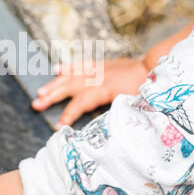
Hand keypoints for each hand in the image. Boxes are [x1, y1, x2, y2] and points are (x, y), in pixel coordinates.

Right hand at [32, 58, 149, 127]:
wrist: (157, 66)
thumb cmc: (150, 89)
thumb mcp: (138, 106)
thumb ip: (120, 115)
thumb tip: (106, 130)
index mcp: (109, 88)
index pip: (83, 102)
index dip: (69, 114)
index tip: (58, 126)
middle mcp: (100, 76)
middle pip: (72, 87)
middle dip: (52, 97)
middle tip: (35, 105)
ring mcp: (101, 69)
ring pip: (73, 75)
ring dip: (55, 84)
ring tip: (40, 92)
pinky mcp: (104, 65)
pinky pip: (82, 64)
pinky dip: (69, 66)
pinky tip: (56, 69)